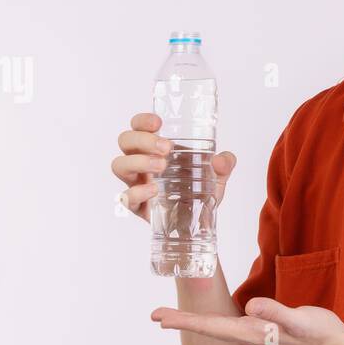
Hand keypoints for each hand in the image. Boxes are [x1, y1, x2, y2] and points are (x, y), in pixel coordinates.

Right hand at [112, 111, 236, 221]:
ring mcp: (135, 183)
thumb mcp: (215, 176)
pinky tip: (154, 190)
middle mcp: (140, 162)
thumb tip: (222, 160)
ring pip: (119, 165)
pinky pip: (125, 197)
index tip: (159, 122)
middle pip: (125, 141)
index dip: (142, 120)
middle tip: (166, 148)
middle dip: (143, 140)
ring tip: (162, 166)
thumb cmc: (197, 192)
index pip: (138, 127)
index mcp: (154, 149)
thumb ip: (223, 165)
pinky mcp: (136, 206)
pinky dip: (137, 191)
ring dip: (139, 161)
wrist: (196, 224)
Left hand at [150, 297, 343, 344]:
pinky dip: (215, 320)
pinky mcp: (265, 328)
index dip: (185, 322)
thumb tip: (251, 308)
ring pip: (218, 328)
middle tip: (156, 316)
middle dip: (182, 322)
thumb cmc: (320, 334)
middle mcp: (249, 335)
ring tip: (174, 317)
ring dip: (196, 323)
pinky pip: (232, 324)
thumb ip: (276, 314)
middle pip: (208, 328)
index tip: (160, 319)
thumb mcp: (300, 321)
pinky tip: (214, 317)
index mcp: (252, 333)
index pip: (211, 327)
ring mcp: (256, 333)